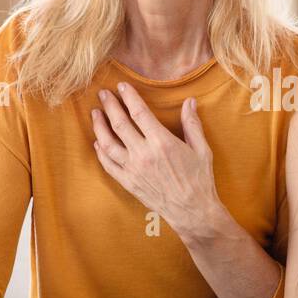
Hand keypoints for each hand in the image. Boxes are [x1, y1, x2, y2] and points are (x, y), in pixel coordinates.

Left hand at [91, 82, 224, 239]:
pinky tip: (98, 142)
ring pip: (107, 143)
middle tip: (103, 94)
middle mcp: (144, 154)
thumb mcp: (202, 149)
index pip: (139, 112)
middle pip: (119, 123)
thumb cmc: (200, 180)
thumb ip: (192, 124)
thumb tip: (189, 102)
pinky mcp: (128, 182)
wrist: (192, 211)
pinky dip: (100, 152)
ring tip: (95, 114)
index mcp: (162, 142)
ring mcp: (133, 169)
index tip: (121, 86)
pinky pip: (108, 164)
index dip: (129, 96)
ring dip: (99, 126)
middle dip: (109, 106)